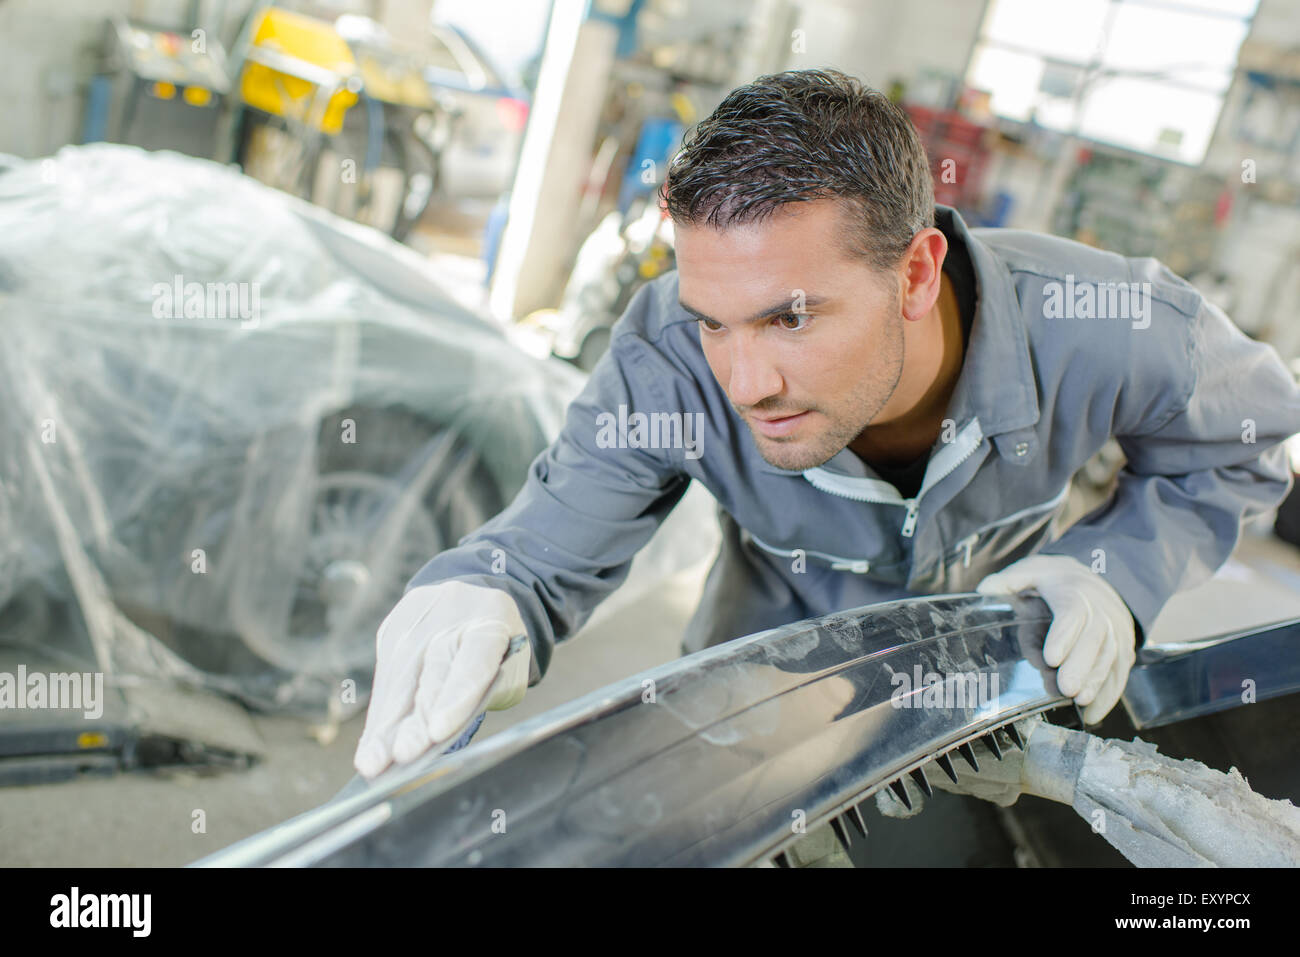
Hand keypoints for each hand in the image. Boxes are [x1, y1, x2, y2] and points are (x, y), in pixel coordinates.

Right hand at [354, 581, 530, 778]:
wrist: (477, 601)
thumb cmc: (498, 650)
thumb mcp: (509, 670)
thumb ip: (484, 697)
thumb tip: (439, 739)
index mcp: (492, 623)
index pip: (475, 660)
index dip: (457, 695)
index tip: (438, 732)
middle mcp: (452, 614)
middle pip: (432, 672)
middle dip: (414, 719)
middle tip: (401, 755)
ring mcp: (418, 617)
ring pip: (400, 676)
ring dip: (386, 724)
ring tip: (373, 762)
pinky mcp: (393, 627)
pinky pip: (384, 676)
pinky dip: (379, 714)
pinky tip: (371, 744)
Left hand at [977, 554, 1135, 724]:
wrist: (1096, 577)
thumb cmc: (1056, 580)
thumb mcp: (1032, 571)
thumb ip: (1009, 580)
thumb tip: (985, 589)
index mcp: (1074, 591)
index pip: (1072, 612)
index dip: (1063, 635)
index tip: (1050, 658)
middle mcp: (1101, 609)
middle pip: (1096, 638)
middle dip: (1081, 665)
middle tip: (1066, 688)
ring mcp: (1117, 630)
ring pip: (1111, 656)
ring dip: (1096, 681)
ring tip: (1079, 700)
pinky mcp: (1125, 647)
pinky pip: (1122, 671)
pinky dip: (1109, 694)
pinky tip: (1093, 713)